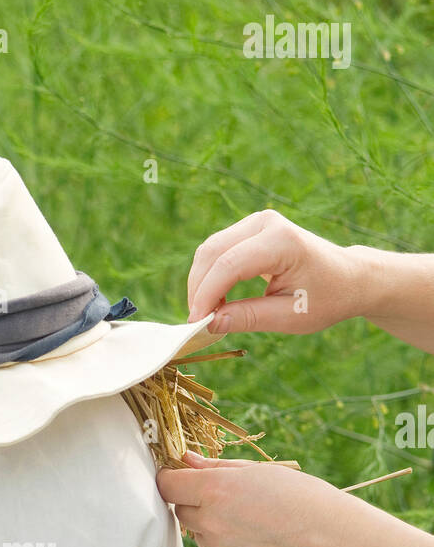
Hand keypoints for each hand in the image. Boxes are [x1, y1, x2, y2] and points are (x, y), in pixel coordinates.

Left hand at [156, 451, 361, 546]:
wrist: (336, 541)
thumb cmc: (303, 497)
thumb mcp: (260, 472)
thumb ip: (215, 468)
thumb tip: (185, 461)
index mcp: (215, 490)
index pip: (167, 485)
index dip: (171, 479)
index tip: (179, 477)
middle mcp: (211, 523)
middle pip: (182, 511)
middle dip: (195, 503)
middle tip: (230, 498)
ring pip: (202, 536)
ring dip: (215, 527)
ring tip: (255, 521)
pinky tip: (263, 542)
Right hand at [187, 209, 363, 336]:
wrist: (348, 277)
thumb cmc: (326, 298)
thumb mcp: (290, 316)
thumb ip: (249, 318)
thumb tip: (210, 323)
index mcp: (282, 241)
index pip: (229, 265)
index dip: (207, 295)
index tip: (196, 324)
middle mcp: (266, 222)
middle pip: (212, 252)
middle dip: (198, 289)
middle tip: (198, 322)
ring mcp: (257, 222)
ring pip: (210, 250)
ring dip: (201, 282)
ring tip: (208, 314)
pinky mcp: (250, 229)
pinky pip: (218, 250)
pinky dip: (209, 276)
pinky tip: (215, 301)